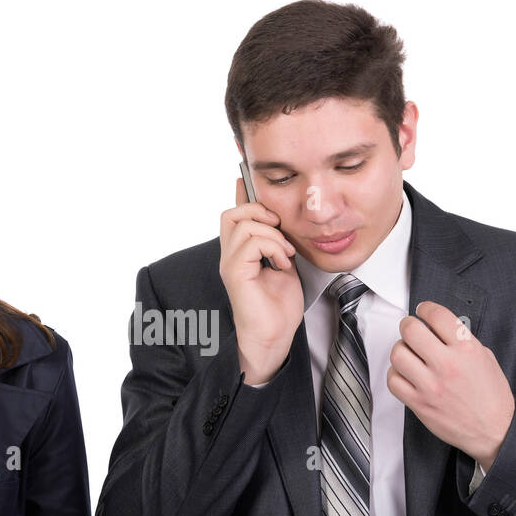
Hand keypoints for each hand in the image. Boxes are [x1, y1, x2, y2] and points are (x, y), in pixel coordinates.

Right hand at [219, 177, 302, 383]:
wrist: (274, 336)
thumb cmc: (278, 307)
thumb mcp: (282, 264)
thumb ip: (277, 242)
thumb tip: (280, 221)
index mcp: (239, 253)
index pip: (234, 215)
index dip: (243, 195)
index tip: (248, 179)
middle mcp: (229, 256)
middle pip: (232, 214)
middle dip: (259, 211)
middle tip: (280, 228)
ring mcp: (230, 264)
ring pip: (244, 224)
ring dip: (273, 235)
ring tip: (285, 254)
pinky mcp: (235, 273)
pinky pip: (252, 242)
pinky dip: (273, 247)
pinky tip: (282, 264)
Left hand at [386, 301, 514, 468]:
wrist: (494, 431)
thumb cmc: (492, 397)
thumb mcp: (485, 358)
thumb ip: (462, 341)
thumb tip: (440, 329)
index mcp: (467, 349)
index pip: (437, 315)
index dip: (426, 308)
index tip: (423, 310)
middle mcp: (447, 365)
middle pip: (411, 330)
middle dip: (408, 324)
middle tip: (411, 328)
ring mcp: (430, 385)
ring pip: (398, 354)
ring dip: (401, 349)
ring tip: (409, 352)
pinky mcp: (419, 403)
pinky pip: (393, 380)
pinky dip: (396, 374)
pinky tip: (405, 373)